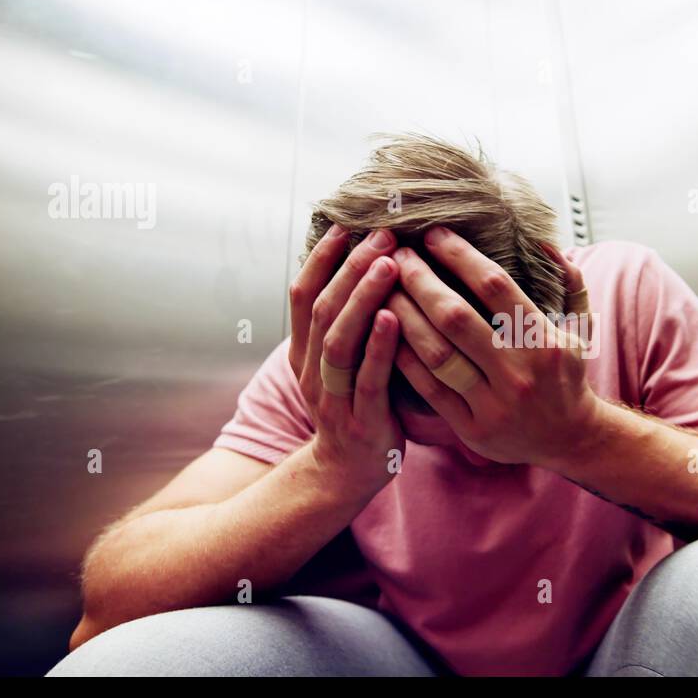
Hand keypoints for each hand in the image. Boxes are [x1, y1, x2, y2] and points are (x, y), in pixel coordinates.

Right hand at [288, 225, 402, 501]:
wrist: (346, 473)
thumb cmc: (355, 407)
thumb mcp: (340, 363)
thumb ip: (345, 324)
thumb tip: (365, 269)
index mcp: (304, 353)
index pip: (303, 295)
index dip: (321, 259)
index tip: (344, 224)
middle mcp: (312, 370)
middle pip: (322, 309)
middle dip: (350, 267)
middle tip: (379, 233)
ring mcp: (334, 396)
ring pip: (339, 339)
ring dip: (361, 298)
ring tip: (386, 263)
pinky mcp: (361, 420)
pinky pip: (367, 379)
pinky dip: (378, 346)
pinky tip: (394, 317)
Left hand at [387, 226, 601, 466]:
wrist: (571, 438)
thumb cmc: (566, 374)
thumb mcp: (578, 327)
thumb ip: (568, 282)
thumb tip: (544, 243)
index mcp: (543, 340)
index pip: (495, 286)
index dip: (460, 256)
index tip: (434, 235)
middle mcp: (519, 372)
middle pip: (456, 317)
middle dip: (420, 280)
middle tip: (399, 256)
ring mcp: (494, 403)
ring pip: (436, 353)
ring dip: (403, 317)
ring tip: (383, 290)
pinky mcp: (473, 429)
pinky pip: (429, 388)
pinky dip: (404, 358)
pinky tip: (386, 333)